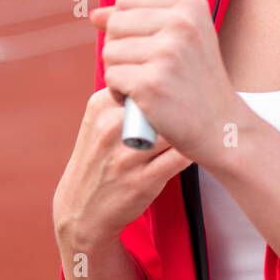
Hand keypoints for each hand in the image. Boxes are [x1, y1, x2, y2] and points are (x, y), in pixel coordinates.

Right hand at [53, 87, 192, 250]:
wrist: (80, 210)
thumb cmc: (99, 159)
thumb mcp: (98, 120)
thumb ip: (124, 96)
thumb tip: (164, 70)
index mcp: (100, 105)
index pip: (145, 81)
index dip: (168, 85)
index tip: (183, 88)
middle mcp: (110, 128)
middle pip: (161, 102)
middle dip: (182, 105)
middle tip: (197, 107)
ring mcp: (125, 156)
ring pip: (173, 129)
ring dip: (189, 129)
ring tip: (199, 128)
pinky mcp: (141, 181)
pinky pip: (179, 157)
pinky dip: (191, 151)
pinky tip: (194, 149)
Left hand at [90, 0, 240, 168]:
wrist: (221, 125)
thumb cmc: (197, 81)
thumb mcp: (180, 39)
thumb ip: (139, 19)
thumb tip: (95, 14)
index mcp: (191, 4)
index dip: (126, 23)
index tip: (147, 44)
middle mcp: (182, 23)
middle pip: (115, 23)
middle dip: (120, 49)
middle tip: (147, 69)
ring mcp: (167, 53)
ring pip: (109, 51)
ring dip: (119, 72)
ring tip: (147, 85)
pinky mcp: (151, 83)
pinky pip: (111, 77)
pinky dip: (119, 93)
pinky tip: (141, 100)